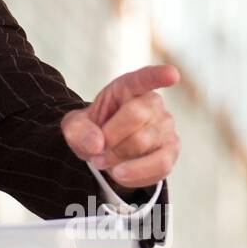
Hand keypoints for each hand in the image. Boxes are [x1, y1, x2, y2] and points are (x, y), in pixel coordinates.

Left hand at [61, 65, 180, 189]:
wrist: (103, 153)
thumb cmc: (93, 131)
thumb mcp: (74, 127)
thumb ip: (78, 130)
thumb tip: (96, 144)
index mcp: (128, 88)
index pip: (144, 78)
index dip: (158, 76)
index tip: (172, 74)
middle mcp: (153, 103)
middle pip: (136, 115)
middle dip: (110, 136)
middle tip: (95, 150)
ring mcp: (166, 127)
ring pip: (144, 142)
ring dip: (118, 156)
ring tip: (102, 161)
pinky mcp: (171, 151)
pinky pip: (159, 165)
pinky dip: (136, 173)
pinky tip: (120, 173)